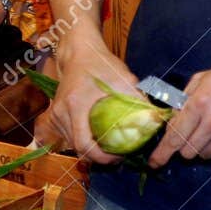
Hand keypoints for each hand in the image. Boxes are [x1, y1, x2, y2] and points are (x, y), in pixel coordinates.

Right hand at [36, 39, 139, 165]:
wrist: (78, 52)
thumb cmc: (101, 64)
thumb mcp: (124, 79)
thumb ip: (138, 100)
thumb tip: (155, 121)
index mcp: (76, 104)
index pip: (84, 143)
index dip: (101, 157)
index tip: (118, 157)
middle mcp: (61, 112)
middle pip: (78, 148)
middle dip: (98, 157)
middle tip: (119, 156)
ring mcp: (56, 114)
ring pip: (72, 145)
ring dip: (91, 151)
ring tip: (111, 149)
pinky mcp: (55, 115)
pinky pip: (69, 137)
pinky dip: (83, 143)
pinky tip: (98, 139)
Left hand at [148, 60, 210, 168]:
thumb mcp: (205, 78)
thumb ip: (184, 98)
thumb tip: (171, 118)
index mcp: (201, 103)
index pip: (175, 135)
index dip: (161, 152)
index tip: (154, 162)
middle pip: (186, 151)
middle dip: (184, 144)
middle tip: (194, 131)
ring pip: (203, 155)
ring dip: (203, 146)